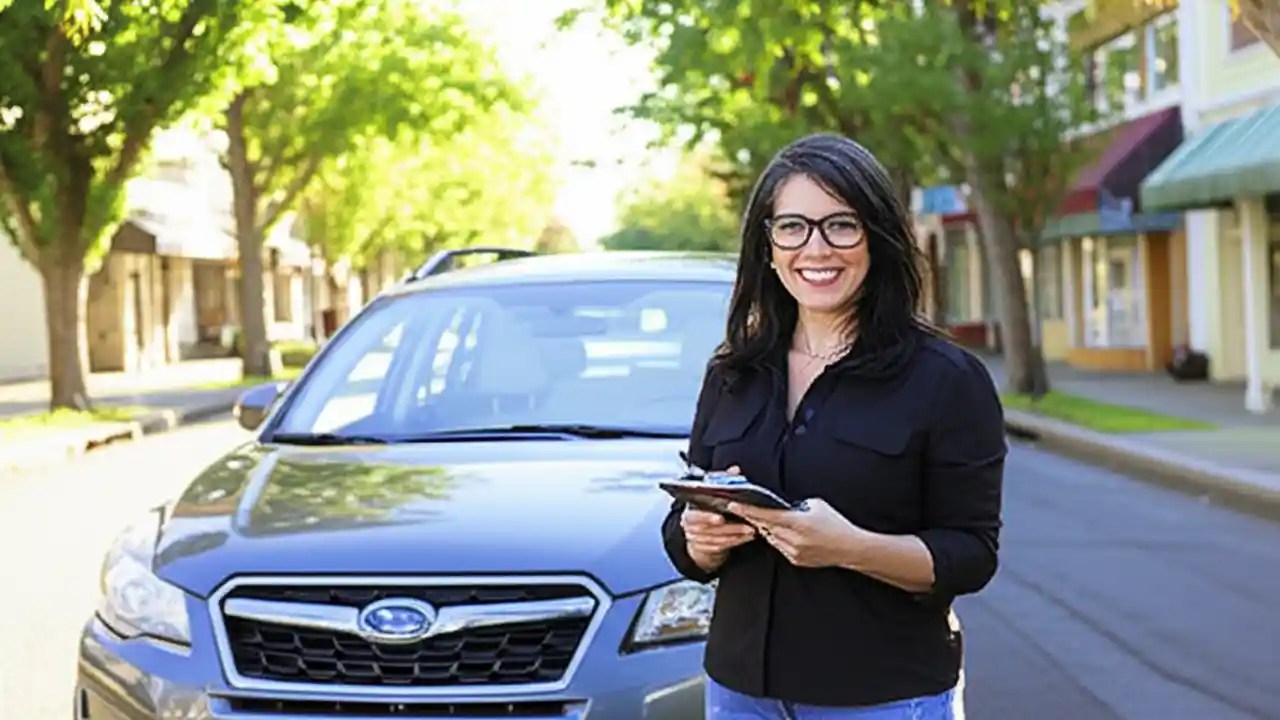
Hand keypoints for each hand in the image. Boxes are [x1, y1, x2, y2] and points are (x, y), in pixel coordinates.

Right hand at [681, 465, 755, 564]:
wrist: (697, 532)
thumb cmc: (706, 509)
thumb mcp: (711, 493)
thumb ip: (722, 480)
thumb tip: (735, 469)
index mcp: (689, 511)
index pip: (694, 516)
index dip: (707, 518)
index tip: (721, 518)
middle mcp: (689, 527)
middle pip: (709, 530)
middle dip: (730, 528)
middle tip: (747, 526)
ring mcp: (696, 539)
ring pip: (717, 539)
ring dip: (736, 535)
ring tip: (751, 531)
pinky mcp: (705, 549)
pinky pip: (721, 547)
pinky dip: (735, 542)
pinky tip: (747, 538)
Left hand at [727, 498, 865, 568]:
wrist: (849, 548)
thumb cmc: (835, 523)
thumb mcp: (815, 505)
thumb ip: (795, 505)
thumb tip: (781, 506)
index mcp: (798, 522)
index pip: (766, 515)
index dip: (748, 510)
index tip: (734, 505)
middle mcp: (793, 539)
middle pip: (765, 527)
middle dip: (754, 518)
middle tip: (743, 509)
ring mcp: (793, 551)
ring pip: (770, 537)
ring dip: (767, 528)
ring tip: (764, 519)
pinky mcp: (795, 560)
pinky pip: (779, 546)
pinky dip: (778, 538)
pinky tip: (782, 532)